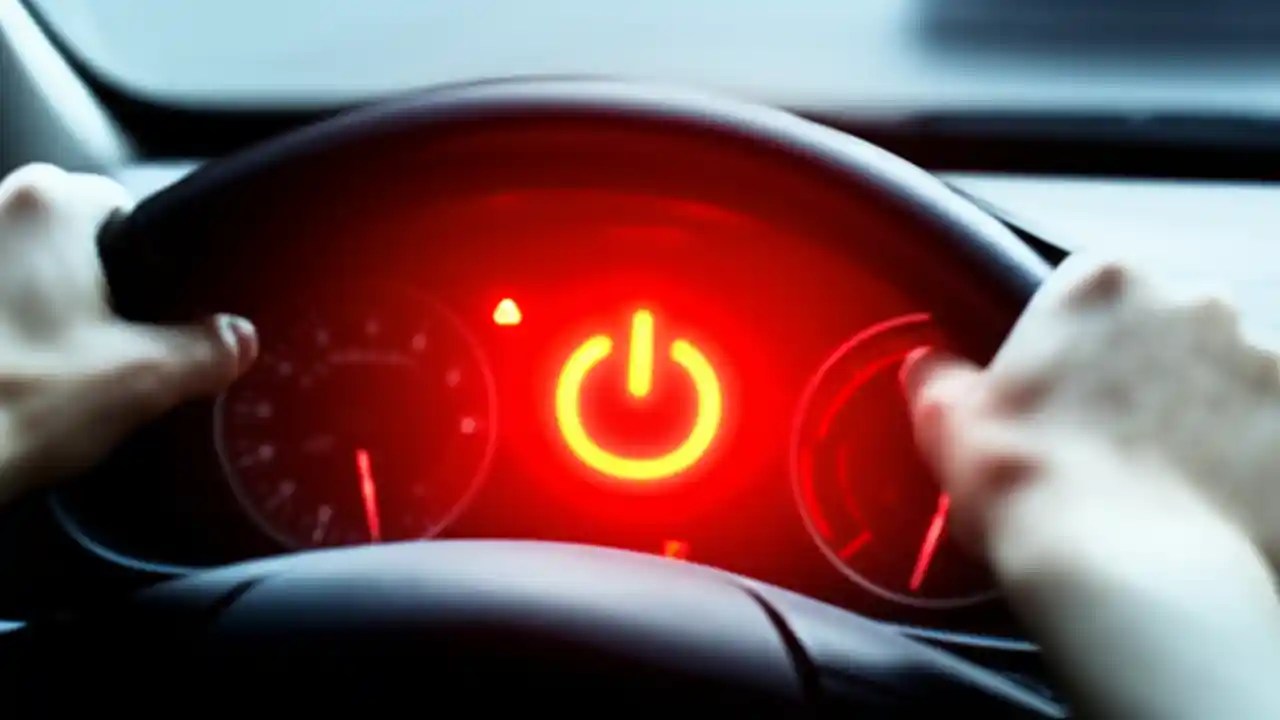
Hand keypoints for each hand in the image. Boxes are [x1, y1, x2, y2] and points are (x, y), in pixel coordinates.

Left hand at [0, 164, 255, 504]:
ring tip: (63, 371)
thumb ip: (204, 352)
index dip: (149, 258)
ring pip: (27, 274)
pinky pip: (3, 306)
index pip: (120, 203)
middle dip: (96, 288)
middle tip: (112, 347)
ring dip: (47, 312)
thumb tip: (235, 341)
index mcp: (47, 207)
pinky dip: (15, 334)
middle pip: (69, 240)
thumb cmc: (7, 401)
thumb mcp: (139, 379)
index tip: (158, 304)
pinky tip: (24, 382)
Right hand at [902, 254, 1279, 718]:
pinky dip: (1240, 459)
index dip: (1066, 345)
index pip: (1086, 289)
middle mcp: (1195, 301)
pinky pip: (1263, 434)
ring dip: (1194, 415)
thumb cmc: (1033, 486)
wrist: (1127, 575)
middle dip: (1139, 373)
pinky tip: (1198, 504)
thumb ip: (940, 381)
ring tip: (1154, 484)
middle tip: (1102, 441)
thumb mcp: (950, 424)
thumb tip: (929, 370)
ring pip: (1220, 379)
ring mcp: (1261, 362)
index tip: (1055, 393)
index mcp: (1104, 281)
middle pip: (1163, 326)